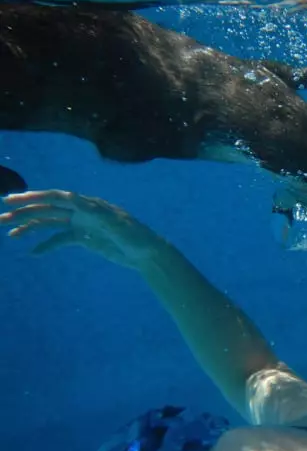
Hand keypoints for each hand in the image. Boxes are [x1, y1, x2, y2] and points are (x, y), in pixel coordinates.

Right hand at [0, 190, 164, 269]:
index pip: (57, 197)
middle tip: (2, 215)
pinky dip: (47, 245)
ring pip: (50, 223)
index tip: (14, 200)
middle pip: (48, 208)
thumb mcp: (116, 225)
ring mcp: (82, 225)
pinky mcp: (85, 239)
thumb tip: (70, 196)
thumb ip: (94, 212)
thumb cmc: (136, 237)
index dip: (35, 197)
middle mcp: (82, 212)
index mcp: (89, 205)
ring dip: (30, 226)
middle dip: (25, 211)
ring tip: (9, 232)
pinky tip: (34, 254)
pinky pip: (61, 240)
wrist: (147, 254)